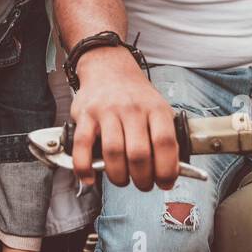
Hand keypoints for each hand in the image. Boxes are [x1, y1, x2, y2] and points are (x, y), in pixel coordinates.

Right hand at [70, 46, 179, 190]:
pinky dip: (84, 167)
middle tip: (142, 184)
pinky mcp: (85, 115)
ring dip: (118, 176)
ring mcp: (106, 111)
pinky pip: (82, 146)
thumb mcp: (159, 108)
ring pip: (113, 152)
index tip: (165, 182)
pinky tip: (90, 178)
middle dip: (142, 179)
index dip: (167, 169)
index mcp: (155, 109)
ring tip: (122, 180)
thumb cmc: (136, 95)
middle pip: (138, 154)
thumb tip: (169, 173)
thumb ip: (164, 137)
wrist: (108, 67)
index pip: (165, 143)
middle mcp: (131, 109)